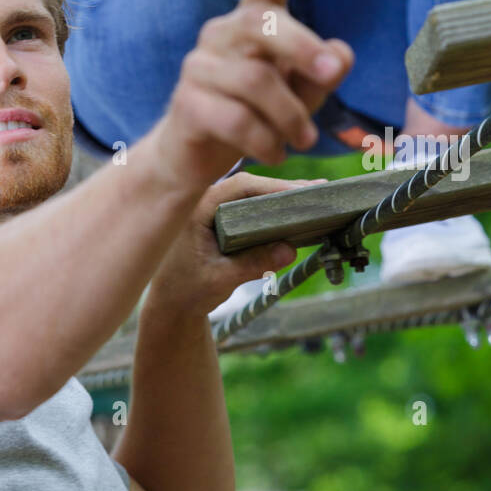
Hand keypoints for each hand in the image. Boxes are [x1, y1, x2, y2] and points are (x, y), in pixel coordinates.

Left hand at [147, 169, 328, 317]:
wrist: (170, 305)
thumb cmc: (187, 290)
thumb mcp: (220, 278)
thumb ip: (252, 264)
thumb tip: (290, 249)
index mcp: (198, 207)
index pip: (240, 187)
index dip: (273, 187)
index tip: (301, 191)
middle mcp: (205, 201)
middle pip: (249, 186)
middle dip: (284, 187)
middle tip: (320, 188)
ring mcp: (214, 209)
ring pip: (252, 195)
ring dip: (281, 195)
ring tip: (315, 194)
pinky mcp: (223, 220)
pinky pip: (251, 207)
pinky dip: (273, 209)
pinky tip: (296, 210)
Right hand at [151, 0, 354, 190]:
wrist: (193, 159)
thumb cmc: (252, 118)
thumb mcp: (297, 97)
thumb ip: (320, 75)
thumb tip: (342, 54)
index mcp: (250, 28)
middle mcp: (220, 36)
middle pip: (261, 24)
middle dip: (302, 46)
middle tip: (334, 73)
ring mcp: (198, 67)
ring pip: (256, 80)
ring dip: (290, 116)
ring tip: (303, 140)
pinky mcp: (186, 102)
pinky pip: (235, 118)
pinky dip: (265, 141)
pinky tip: (275, 153)